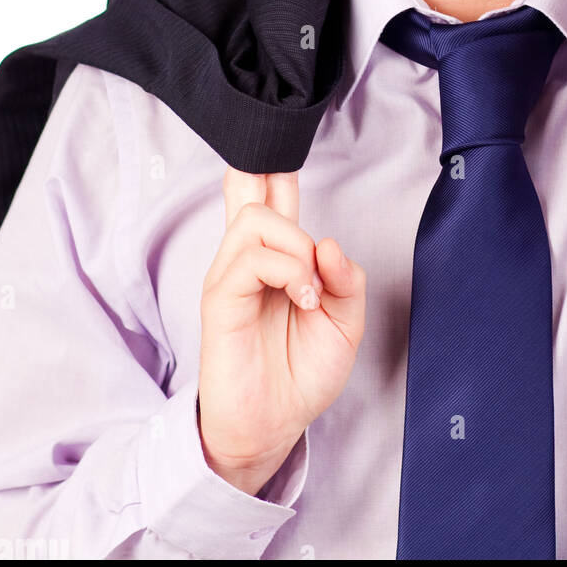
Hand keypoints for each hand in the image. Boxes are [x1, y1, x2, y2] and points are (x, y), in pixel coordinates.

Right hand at [197, 165, 365, 493]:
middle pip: (246, 190)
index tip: (282, 141)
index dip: (275, 167)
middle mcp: (249, 259)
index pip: (270, 198)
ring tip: (310, 287)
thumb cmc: (301, 373)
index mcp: (277, 258)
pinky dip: (288, 271)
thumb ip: (346, 279)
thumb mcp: (345, 322)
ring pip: (256, 220)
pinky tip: (303, 298)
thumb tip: (329, 243)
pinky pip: (251, 259)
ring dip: (296, 247)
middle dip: (260, 164)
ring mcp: (231, 276)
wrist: (274, 426)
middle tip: (276, 157)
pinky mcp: (220, 299)